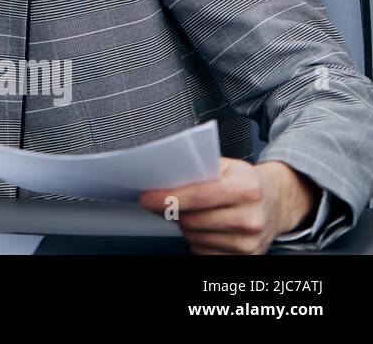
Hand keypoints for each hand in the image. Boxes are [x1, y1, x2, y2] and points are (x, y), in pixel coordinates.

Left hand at [138, 157, 319, 253]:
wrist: (276, 203)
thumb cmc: (246, 182)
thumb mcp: (227, 166)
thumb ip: (198, 170)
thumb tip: (162, 181)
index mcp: (247, 189)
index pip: (198, 197)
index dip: (167, 198)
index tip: (147, 199)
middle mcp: (251, 218)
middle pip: (192, 220)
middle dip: (172, 212)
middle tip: (165, 203)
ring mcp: (249, 242)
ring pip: (194, 237)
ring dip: (184, 226)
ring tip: (193, 213)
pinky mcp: (245, 258)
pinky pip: (204, 252)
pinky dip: (197, 240)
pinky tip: (205, 227)